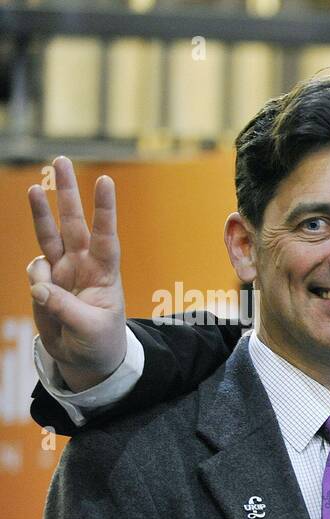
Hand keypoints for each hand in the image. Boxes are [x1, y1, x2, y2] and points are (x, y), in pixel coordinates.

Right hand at [27, 156, 127, 391]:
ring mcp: (62, 271)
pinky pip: (33, 270)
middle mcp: (83, 265)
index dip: (105, 210)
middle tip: (62, 160)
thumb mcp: (90, 330)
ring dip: (41, 211)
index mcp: (105, 273)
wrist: (87, 359)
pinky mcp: (44, 283)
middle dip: (68, 192)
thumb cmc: (99, 342)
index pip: (106, 236)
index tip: (105, 181)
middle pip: (74, 222)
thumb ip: (64, 308)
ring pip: (49, 234)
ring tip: (35, 188)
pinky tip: (44, 296)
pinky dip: (35, 280)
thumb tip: (38, 287)